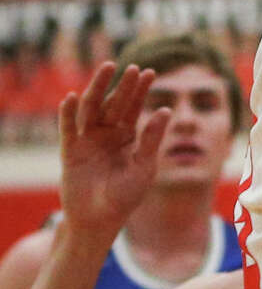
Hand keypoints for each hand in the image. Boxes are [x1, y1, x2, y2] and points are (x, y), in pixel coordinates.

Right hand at [58, 64, 169, 236]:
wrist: (100, 221)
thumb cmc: (126, 197)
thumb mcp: (144, 166)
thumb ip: (152, 139)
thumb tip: (166, 110)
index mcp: (126, 137)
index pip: (134, 108)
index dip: (141, 90)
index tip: (150, 72)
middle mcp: (106, 134)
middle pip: (114, 104)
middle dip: (123, 86)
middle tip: (132, 67)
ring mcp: (87, 141)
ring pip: (92, 109)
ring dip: (97, 89)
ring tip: (106, 69)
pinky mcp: (70, 151)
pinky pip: (68, 129)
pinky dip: (68, 114)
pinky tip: (72, 98)